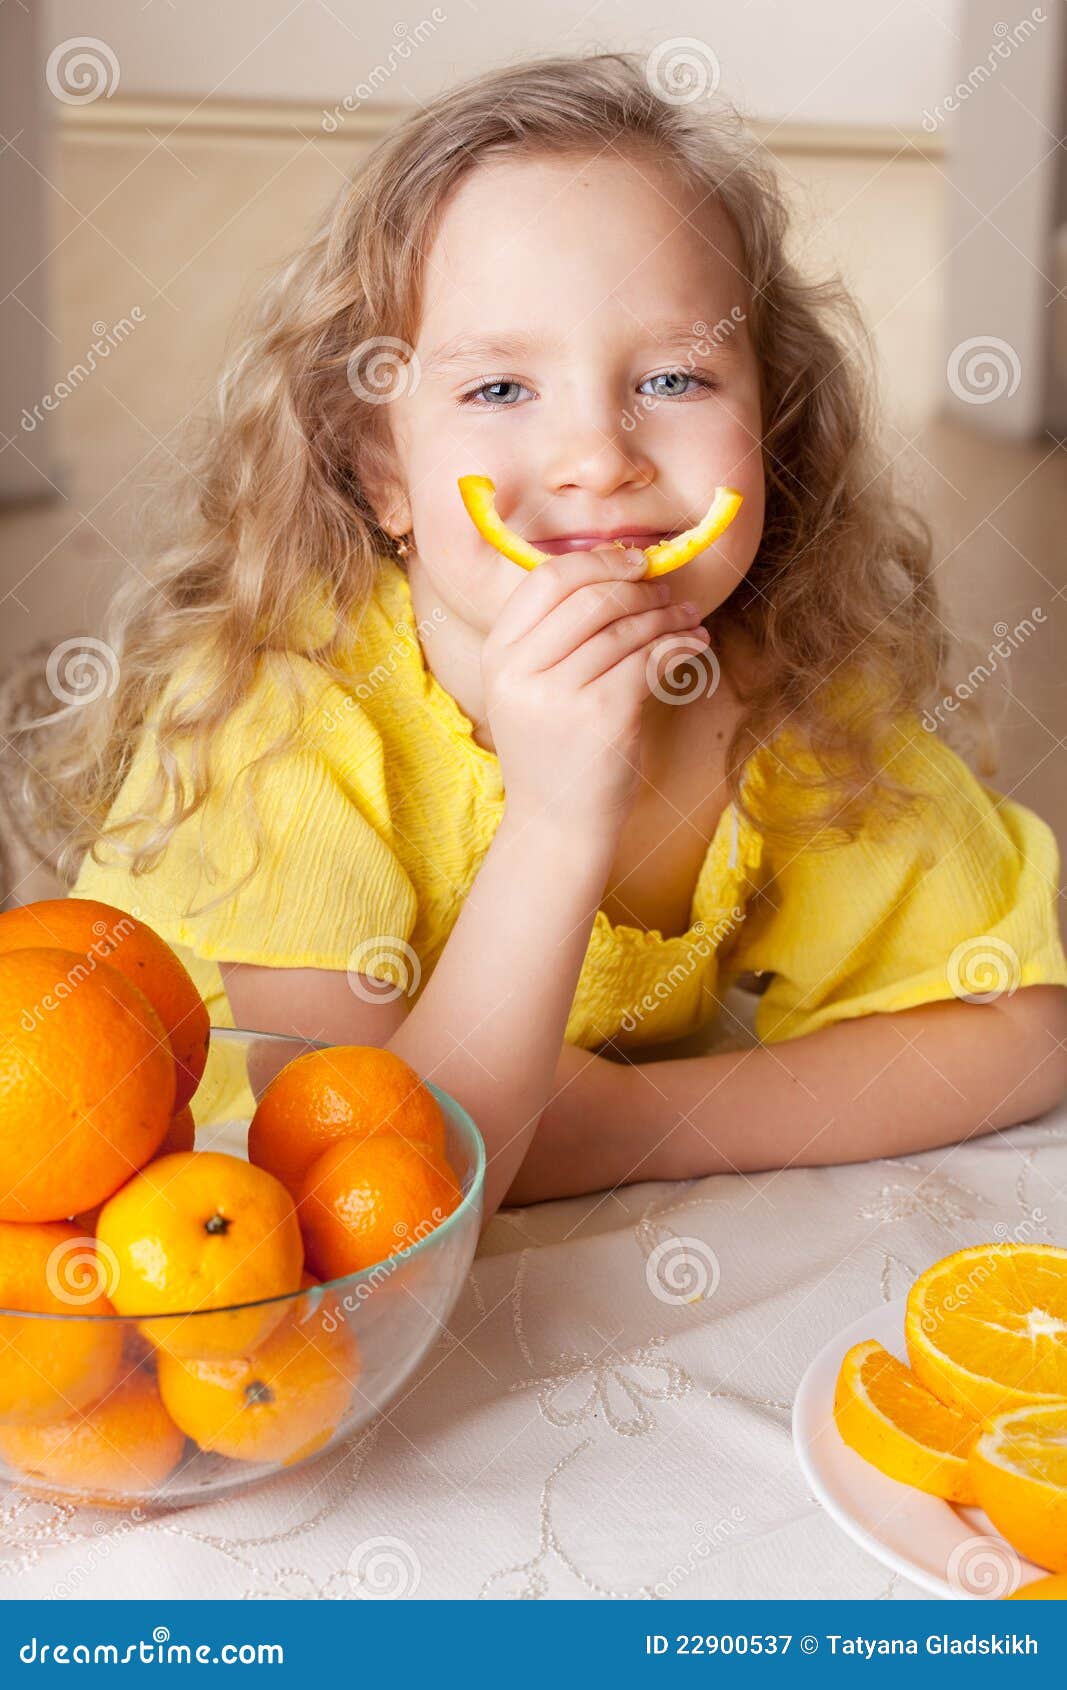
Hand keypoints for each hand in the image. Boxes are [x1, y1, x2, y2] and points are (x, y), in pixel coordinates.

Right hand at [482, 546, 710, 836]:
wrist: (557, 823)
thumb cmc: (555, 750)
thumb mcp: (531, 688)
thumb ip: (557, 635)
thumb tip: (623, 570)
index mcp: (498, 654)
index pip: (547, 579)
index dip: (598, 561)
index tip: (636, 562)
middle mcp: (521, 671)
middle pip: (591, 598)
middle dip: (639, 589)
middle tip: (667, 593)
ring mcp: (559, 695)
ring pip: (625, 629)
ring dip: (666, 617)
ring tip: (687, 619)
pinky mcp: (602, 717)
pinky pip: (649, 661)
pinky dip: (678, 647)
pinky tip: (692, 646)